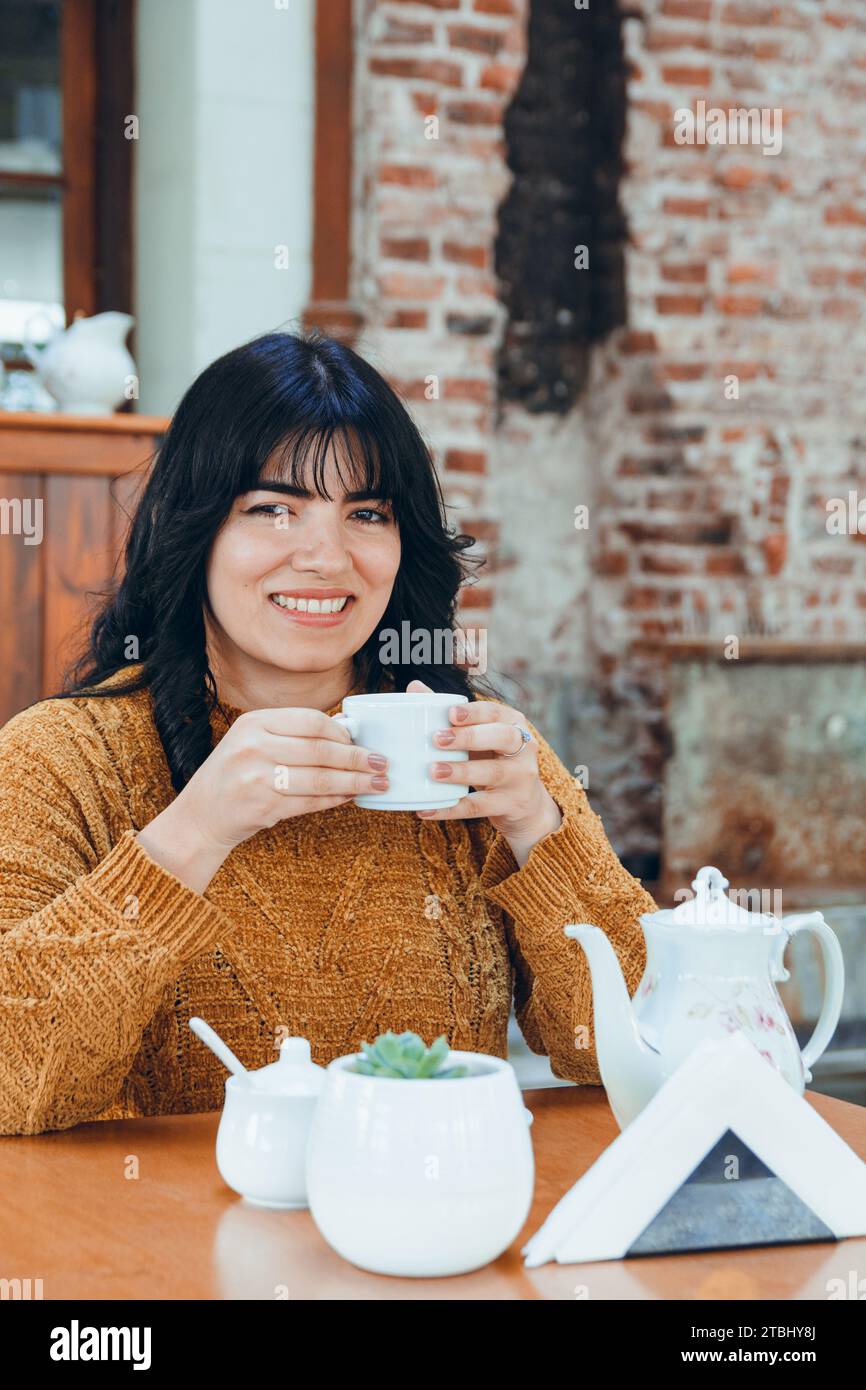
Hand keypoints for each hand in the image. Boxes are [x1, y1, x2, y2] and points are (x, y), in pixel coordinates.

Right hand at [137, 707, 387, 892]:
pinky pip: (311, 801)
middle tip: (382, 763)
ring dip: (355, 781)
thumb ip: (291, 736)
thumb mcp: (253, 743)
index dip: (343, 732)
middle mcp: (253, 746)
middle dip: (358, 758)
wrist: (199, 817)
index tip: (362, 742)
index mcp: (253, 722)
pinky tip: (351, 797)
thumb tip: (346, 734)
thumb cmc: (234, 777)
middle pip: (321, 749)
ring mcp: (256, 777)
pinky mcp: (263, 806)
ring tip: (378, 783)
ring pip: (321, 777)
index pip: (311, 720)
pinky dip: (336, 799)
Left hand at [407, 679, 562, 862]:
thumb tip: (414, 686)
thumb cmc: (493, 759)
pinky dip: (452, 809)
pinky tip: (427, 809)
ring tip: (433, 772)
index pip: (495, 712)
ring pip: (492, 772)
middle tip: (437, 739)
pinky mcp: (512, 804)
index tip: (449, 713)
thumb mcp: (479, 736)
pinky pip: (480, 807)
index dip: (473, 712)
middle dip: (469, 737)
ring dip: (461, 772)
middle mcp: (524, 748)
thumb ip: (449, 714)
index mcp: (514, 724)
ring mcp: (521, 778)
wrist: (526, 804)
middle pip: (501, 737)